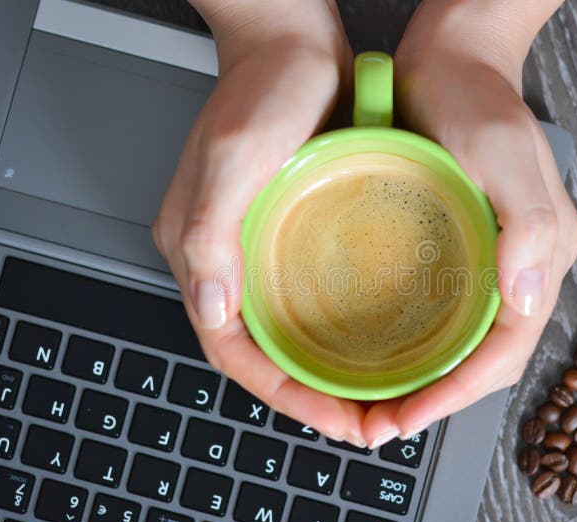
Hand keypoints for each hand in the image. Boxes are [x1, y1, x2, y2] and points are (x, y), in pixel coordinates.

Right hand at [154, 0, 365, 444]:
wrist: (293, 42)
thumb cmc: (262, 90)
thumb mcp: (234, 159)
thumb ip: (210, 237)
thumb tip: (209, 310)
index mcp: (201, 253)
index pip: (236, 351)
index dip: (284, 395)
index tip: (335, 420)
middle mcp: (227, 259)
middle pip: (265, 352)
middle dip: (311, 397)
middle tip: (366, 423)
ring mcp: (260, 248)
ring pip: (290, 332)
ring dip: (328, 372)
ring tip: (375, 398)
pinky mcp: (292, 232)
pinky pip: (311, 299)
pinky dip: (339, 331)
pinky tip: (376, 341)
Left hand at [362, 0, 576, 445]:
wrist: (451, 58)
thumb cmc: (476, 97)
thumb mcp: (504, 154)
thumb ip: (532, 225)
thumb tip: (530, 298)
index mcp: (542, 254)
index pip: (507, 349)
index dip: (458, 393)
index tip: (409, 417)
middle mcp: (520, 266)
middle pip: (486, 357)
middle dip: (440, 400)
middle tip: (384, 425)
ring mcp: (491, 259)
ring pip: (466, 343)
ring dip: (428, 382)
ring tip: (381, 406)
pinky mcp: (461, 248)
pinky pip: (446, 314)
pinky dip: (420, 347)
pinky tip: (386, 356)